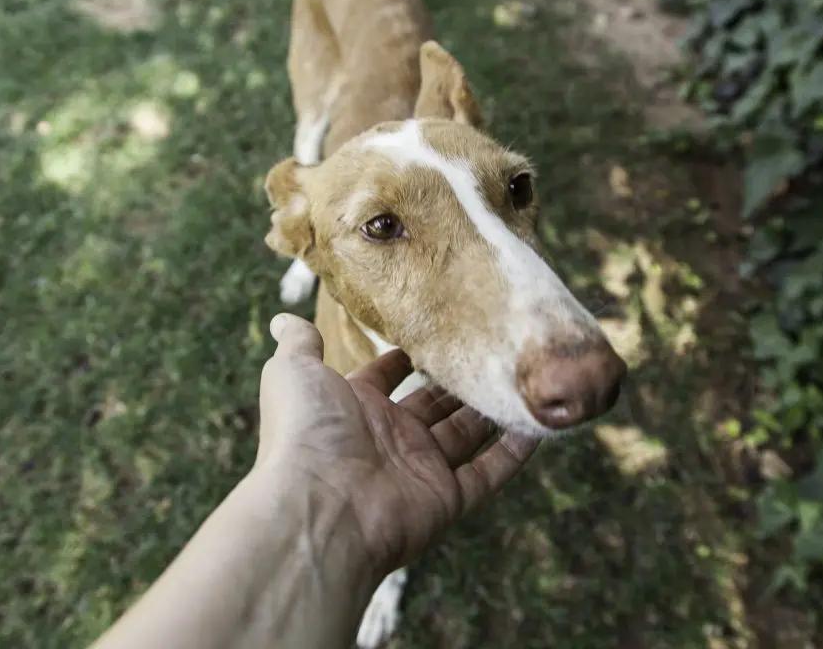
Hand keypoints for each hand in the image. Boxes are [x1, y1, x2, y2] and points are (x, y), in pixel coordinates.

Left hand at [256, 313, 539, 575]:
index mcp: (354, 408)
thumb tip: (283, 318)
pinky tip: (538, 424)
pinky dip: (514, 452)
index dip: (408, 356)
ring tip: (524, 374)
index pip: (385, 376)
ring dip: (493, 409)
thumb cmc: (304, 432)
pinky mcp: (446, 500)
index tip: (440, 328)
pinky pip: (488, 473)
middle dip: (459, 379)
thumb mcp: (293, 373)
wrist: (319, 505)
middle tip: (494, 346)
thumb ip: (299, 344)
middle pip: (433, 405)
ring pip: (466, 435)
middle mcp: (388, 439)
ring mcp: (419, 470)